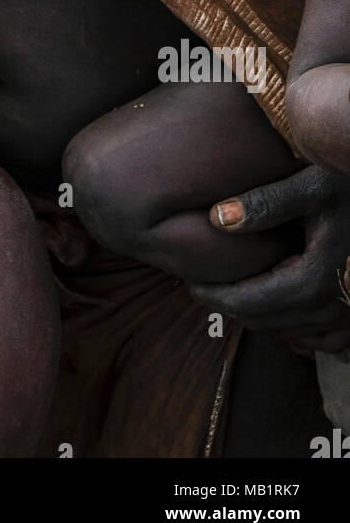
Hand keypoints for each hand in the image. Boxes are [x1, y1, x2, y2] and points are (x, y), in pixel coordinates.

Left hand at [188, 166, 349, 353]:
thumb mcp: (311, 184)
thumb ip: (265, 202)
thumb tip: (217, 218)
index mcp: (312, 281)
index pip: (247, 304)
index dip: (213, 296)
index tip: (188, 282)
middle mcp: (332, 308)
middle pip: (264, 321)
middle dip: (229, 305)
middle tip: (201, 285)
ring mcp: (348, 318)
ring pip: (288, 331)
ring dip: (259, 314)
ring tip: (233, 289)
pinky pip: (318, 339)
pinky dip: (294, 326)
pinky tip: (278, 300)